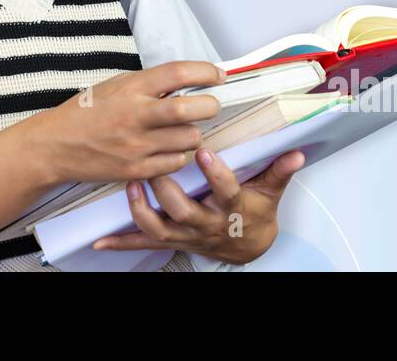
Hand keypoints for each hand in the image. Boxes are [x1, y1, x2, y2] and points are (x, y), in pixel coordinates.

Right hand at [29, 61, 225, 186]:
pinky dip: (179, 155)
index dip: (205, 72)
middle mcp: (135, 115)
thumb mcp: (114, 86)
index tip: (218, 75)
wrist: (55, 145)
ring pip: (188, 139)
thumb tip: (185, 82)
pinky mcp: (136, 170)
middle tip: (210, 104)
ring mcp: (136, 145)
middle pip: (189, 110)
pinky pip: (175, 163)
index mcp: (130, 88)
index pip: (177, 73)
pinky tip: (167, 148)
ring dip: (193, 132)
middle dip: (209, 105)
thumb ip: (147, 85)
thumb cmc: (85, 112)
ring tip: (181, 129)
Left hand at [90, 148, 305, 265]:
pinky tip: (100, 240)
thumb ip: (278, 170)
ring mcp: (185, 235)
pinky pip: (142, 243)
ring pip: (158, 228)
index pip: (225, 190)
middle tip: (153, 162)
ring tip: (131, 183)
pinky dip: (121, 242)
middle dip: (166, 188)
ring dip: (140, 209)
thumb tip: (297, 152)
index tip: (204, 149)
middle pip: (183, 210)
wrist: (247, 246)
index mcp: (231, 207)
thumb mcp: (269, 191)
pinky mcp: (170, 241)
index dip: (216, 173)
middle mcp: (205, 223)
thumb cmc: (254, 211)